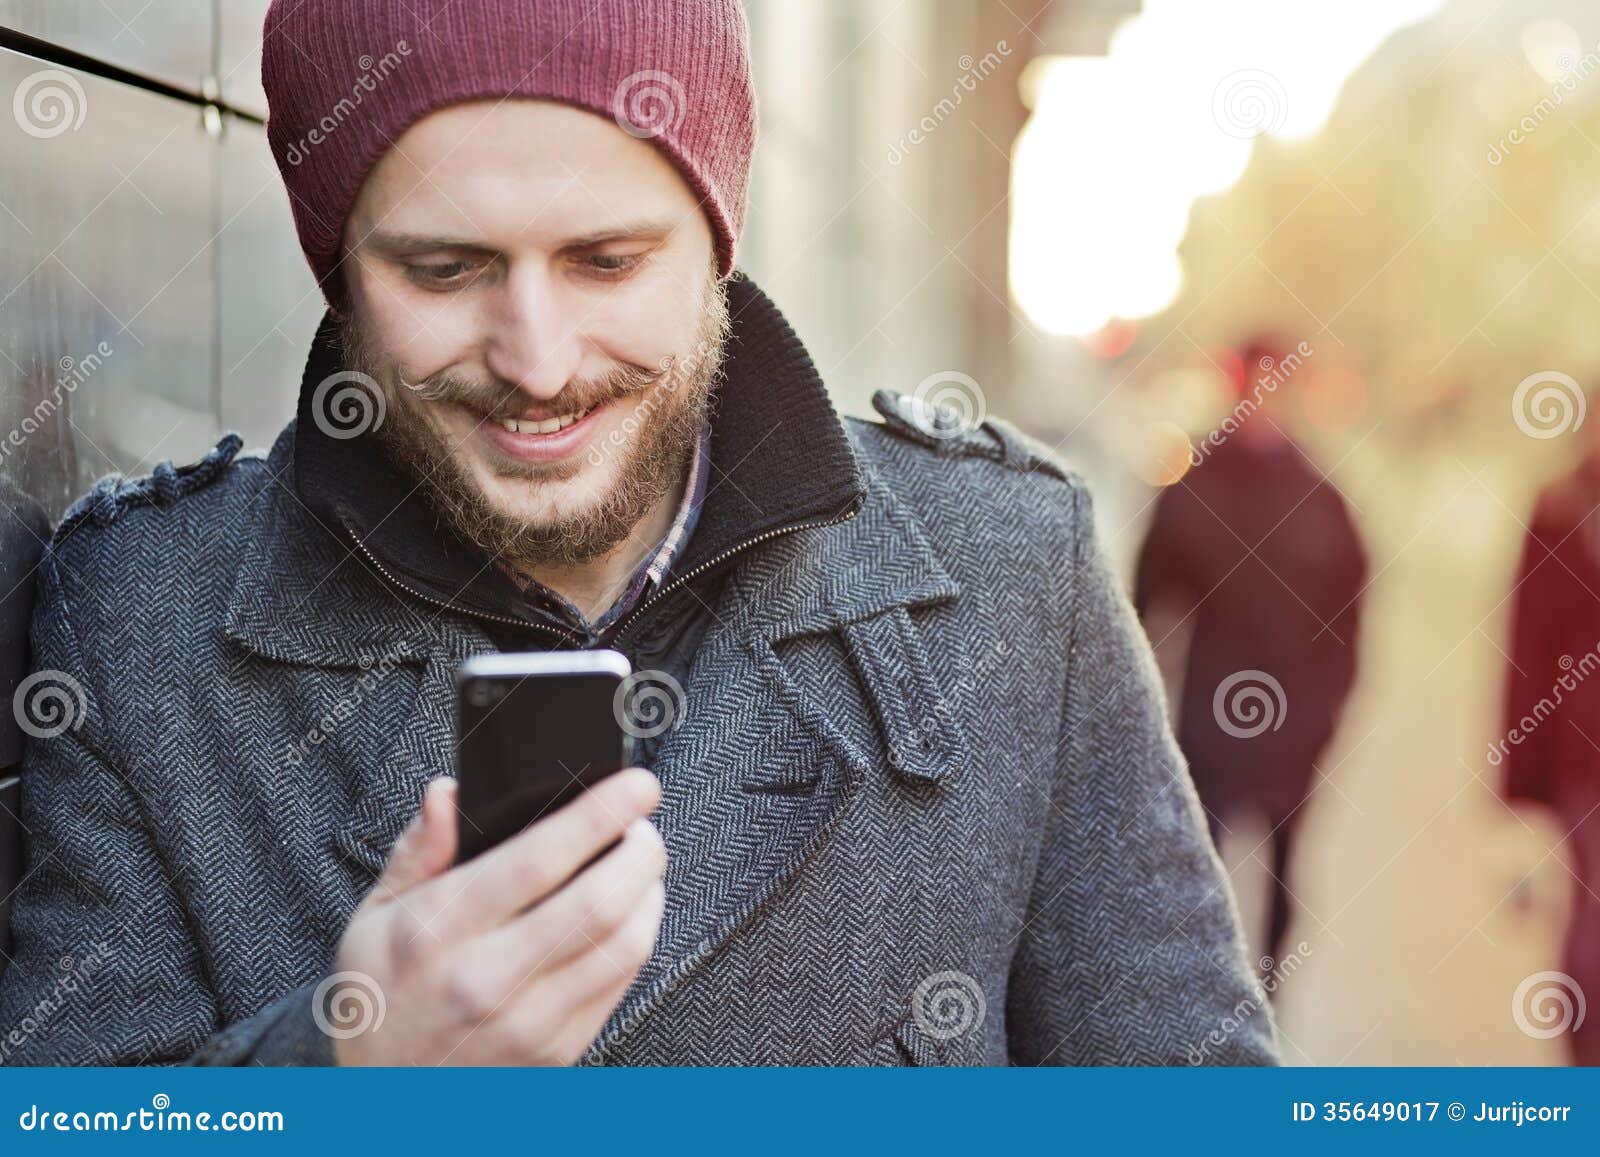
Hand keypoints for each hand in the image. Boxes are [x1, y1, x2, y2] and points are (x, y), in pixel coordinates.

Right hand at [329, 768, 665, 1064]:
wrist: (383, 1094)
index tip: (637, 785)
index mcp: (438, 933)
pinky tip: (630, 912)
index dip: (598, 815)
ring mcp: (528, 1023)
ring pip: (625, 945)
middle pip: (599, 904)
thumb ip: (417, 851)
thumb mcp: (375, 916)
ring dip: (648, 892)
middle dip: (640, 851)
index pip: (537, 861)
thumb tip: (447, 793)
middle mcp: (487, 980)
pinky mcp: (558, 1052)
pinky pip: (621, 983)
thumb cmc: (383, 992)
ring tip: (640, 862)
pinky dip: (639, 936)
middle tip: (644, 823)